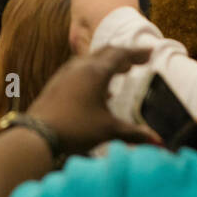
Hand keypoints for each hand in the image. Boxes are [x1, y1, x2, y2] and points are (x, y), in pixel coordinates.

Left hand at [26, 46, 162, 154]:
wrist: (37, 133)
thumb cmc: (75, 128)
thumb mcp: (108, 130)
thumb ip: (134, 134)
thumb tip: (160, 143)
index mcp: (96, 72)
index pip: (120, 55)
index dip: (137, 53)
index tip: (150, 52)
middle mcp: (81, 66)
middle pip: (105, 52)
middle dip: (123, 55)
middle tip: (137, 61)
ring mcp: (66, 73)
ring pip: (91, 59)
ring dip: (108, 62)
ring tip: (121, 71)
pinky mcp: (57, 82)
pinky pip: (80, 69)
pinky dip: (94, 71)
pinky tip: (99, 90)